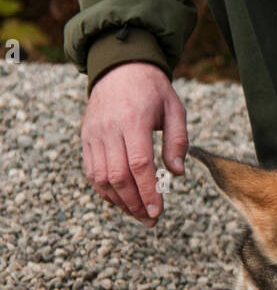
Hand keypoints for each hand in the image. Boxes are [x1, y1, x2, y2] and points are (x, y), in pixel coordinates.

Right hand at [81, 63, 187, 227]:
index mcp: (134, 119)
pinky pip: (91, 172)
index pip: (138, 163)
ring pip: (101, 178)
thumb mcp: (174, 108)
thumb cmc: (152, 90)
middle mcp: (109, 128)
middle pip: (118, 176)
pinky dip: (105, 191)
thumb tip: (178, 173)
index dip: (148, 191)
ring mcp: (94, 134)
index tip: (158, 211)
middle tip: (151, 220)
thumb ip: (178, 140)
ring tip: (138, 214)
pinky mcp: (86, 139)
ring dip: (119, 202)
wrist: (120, 68)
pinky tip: (121, 201)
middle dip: (135, 203)